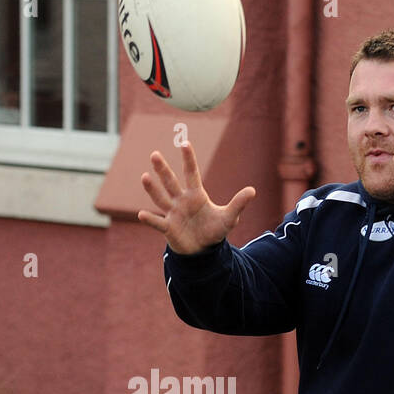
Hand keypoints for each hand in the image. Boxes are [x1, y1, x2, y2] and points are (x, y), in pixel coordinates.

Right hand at [138, 141, 255, 254]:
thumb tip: (252, 190)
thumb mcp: (229, 218)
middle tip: (154, 154)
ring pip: (161, 198)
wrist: (203, 250)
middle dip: (163, 169)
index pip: (191, 173)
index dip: (188, 159)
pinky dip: (150, 219)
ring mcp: (173, 213)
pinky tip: (141, 214)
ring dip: (152, 189)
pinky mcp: (169, 227)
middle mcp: (181, 200)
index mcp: (196, 194)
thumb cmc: (214, 230)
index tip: (184, 143)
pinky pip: (158, 222)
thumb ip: (238, 204)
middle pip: (171, 182)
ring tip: (144, 177)